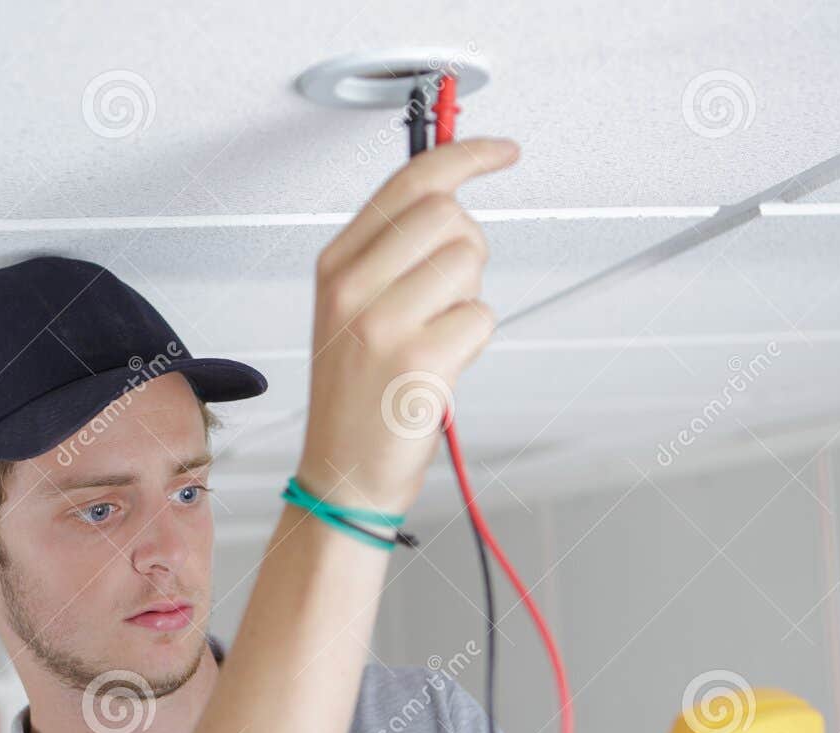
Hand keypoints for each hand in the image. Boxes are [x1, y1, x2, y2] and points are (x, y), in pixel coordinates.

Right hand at [296, 137, 518, 514]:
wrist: (342, 475)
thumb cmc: (358, 394)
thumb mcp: (355, 309)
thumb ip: (394, 251)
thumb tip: (452, 197)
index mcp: (336, 265)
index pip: (409, 181)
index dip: (466, 154)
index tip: (502, 151)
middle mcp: (351, 287)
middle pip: (448, 213)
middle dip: (468, 245)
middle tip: (447, 293)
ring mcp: (382, 323)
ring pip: (469, 261)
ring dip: (469, 298)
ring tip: (435, 336)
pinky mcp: (417, 360)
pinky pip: (481, 316)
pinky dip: (474, 342)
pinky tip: (441, 368)